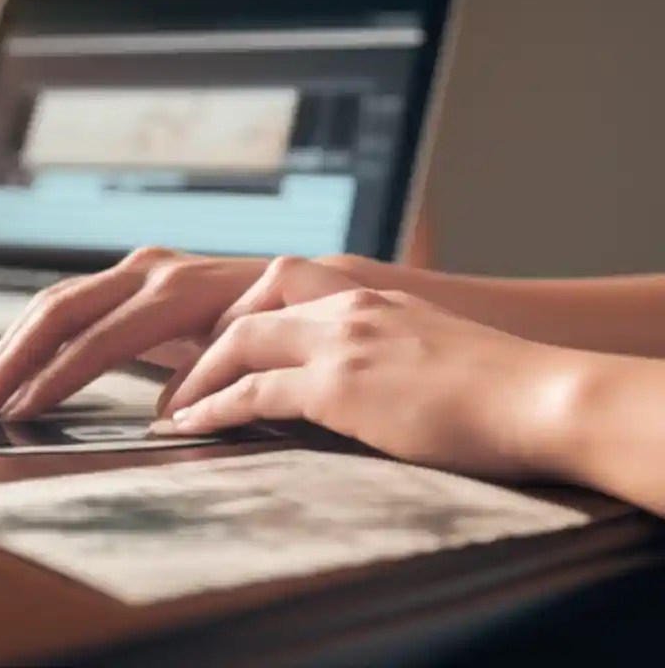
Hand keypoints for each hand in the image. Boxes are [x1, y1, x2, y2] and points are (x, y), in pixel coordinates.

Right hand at [0, 247, 271, 416]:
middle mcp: (148, 271)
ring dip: (12, 350)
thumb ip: (208, 378)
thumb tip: (164, 412)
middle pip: (60, 310)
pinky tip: (7, 371)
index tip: (20, 411)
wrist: (303, 286)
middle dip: (14, 359)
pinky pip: (69, 307)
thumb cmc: (281, 328)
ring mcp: (135, 271)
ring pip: (55, 305)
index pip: (100, 336)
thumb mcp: (252, 353)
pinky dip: (34, 340)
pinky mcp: (128, 280)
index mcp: (177, 290)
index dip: (58, 376)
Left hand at [158, 281, 580, 479]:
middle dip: (200, 346)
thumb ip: (387, 346)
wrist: (544, 397)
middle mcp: (348, 305)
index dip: (236, 319)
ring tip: (170, 414)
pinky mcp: (340, 383)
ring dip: (196, 379)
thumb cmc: (500, 387)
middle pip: (245, 310)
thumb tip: (363, 377)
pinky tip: (192, 428)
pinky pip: (255, 391)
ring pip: (239, 344)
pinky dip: (215, 409)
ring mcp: (342, 340)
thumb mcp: (431, 345)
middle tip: (176, 385)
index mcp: (370, 294)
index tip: (212, 350)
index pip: (279, 287)